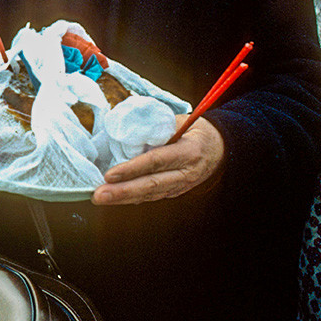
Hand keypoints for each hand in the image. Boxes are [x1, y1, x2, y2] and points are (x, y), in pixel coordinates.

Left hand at [92, 117, 224, 204]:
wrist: (221, 148)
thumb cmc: (196, 130)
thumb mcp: (180, 121)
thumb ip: (156, 127)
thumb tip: (126, 129)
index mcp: (189, 151)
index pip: (156, 161)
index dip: (132, 169)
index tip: (109, 174)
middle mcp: (186, 173)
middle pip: (151, 185)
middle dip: (122, 192)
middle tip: (99, 195)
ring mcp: (181, 185)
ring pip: (150, 195)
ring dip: (123, 198)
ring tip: (101, 198)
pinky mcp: (175, 191)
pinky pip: (152, 196)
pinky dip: (132, 197)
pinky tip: (115, 198)